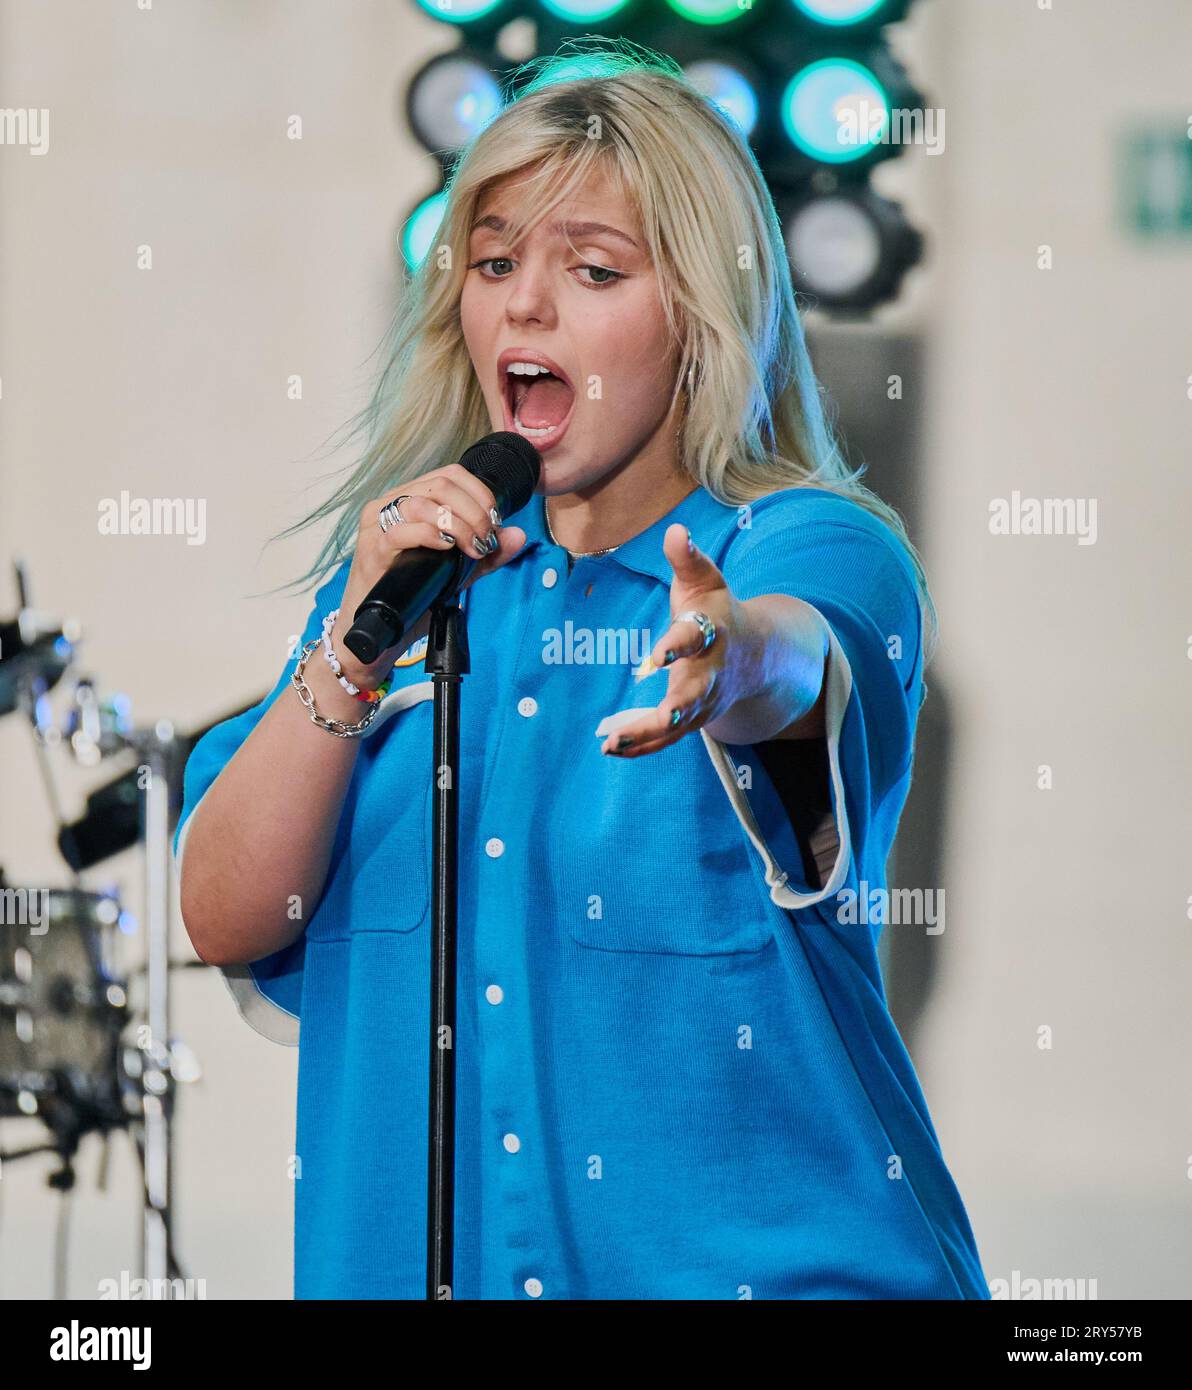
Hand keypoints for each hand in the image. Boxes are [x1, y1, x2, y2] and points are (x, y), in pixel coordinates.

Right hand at [333, 463, 525, 689]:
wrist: (380, 630)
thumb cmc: (414, 594)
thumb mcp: (458, 570)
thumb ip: (488, 554)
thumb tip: (517, 535)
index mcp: (411, 499)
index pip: (451, 474)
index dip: (480, 494)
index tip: (495, 523)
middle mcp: (391, 504)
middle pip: (440, 484)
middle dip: (473, 511)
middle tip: (484, 541)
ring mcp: (377, 524)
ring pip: (421, 502)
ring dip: (456, 523)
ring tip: (469, 547)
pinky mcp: (371, 549)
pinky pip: (400, 531)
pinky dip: (430, 535)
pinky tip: (446, 548)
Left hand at [600, 524, 760, 757]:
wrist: (757, 654)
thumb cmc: (718, 611)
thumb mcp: (706, 581)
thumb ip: (688, 559)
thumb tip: (675, 530)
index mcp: (711, 634)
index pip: (693, 639)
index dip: (674, 646)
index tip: (654, 656)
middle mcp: (710, 673)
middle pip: (694, 694)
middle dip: (677, 707)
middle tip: (660, 716)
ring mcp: (704, 702)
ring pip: (677, 724)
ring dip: (646, 734)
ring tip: (612, 743)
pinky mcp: (694, 719)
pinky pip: (668, 738)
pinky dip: (643, 746)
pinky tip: (612, 748)